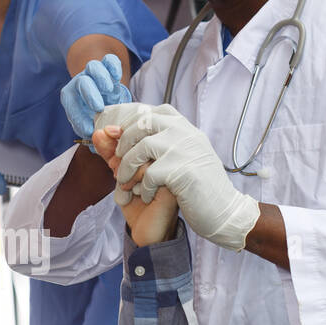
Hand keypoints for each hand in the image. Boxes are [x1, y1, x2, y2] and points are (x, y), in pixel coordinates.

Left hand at [61, 54, 130, 138]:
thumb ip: (95, 137)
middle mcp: (81, 83)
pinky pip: (109, 60)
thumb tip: (96, 141)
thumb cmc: (98, 118)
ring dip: (100, 77)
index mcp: (71, 98)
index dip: (78, 117)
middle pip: (82, 83)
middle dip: (89, 94)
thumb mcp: (94, 129)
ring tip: (108, 90)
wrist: (107, 99)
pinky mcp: (109, 66)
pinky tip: (116, 78)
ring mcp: (94, 73)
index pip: (71, 104)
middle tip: (98, 108)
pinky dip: (113, 66)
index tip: (89, 129)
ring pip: (93, 67)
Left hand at [110, 104, 260, 251]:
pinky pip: (149, 174)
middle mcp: (185, 133)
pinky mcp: (182, 170)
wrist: (222, 212)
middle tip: (117, 164)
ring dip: (127, 168)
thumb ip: (141, 145)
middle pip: (142, 123)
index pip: (150, 112)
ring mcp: (185, 149)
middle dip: (123, 144)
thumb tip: (103, 131)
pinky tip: (146, 197)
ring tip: (126, 183)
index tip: (121, 144)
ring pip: (142, 148)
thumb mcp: (171, 160)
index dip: (129, 125)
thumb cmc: (194, 187)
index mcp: (184, 127)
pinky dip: (142, 187)